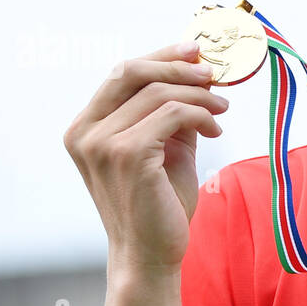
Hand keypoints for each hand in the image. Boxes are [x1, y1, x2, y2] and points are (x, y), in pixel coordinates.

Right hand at [63, 40, 229, 273]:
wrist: (150, 254)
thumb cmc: (157, 205)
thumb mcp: (163, 149)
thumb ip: (170, 113)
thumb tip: (198, 74)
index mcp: (85, 127)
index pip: (121, 74)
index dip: (160, 56)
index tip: (194, 51)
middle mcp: (85, 132)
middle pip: (132, 70)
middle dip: (177, 65)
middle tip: (213, 73)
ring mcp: (102, 143)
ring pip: (158, 92)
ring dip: (199, 95)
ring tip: (222, 109)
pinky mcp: (128, 154)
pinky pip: (172, 114)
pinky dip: (199, 114)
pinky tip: (214, 128)